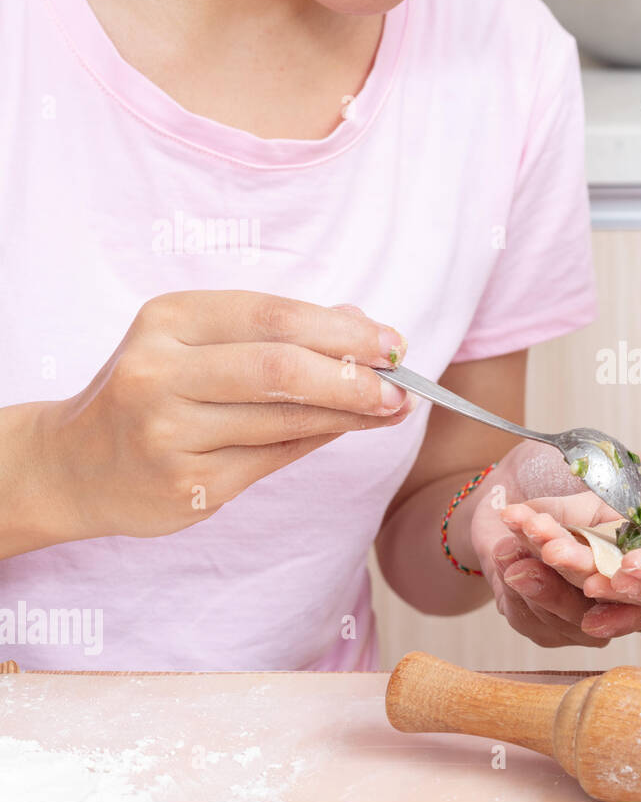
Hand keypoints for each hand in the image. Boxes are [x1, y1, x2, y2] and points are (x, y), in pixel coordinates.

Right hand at [37, 292, 413, 540]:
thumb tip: (362, 321)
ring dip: (352, 414)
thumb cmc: (155, 392)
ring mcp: (168, 433)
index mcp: (167, 321)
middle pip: (281, 368)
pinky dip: (321, 440)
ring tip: (393, 408)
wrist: (75, 465)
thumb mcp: (197, 343)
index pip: (273, 316)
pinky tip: (348, 430)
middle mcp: (159, 373)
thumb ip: (277, 333)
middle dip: (355, 376)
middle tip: (403, 385)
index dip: (343, 329)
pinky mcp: (186, 484)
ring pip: (285, 419)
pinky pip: (275, 458)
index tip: (393, 342)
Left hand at [469, 440, 640, 646]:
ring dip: (539, 574)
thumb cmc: (558, 476)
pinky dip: (514, 582)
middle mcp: (615, 593)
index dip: (635, 587)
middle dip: (574, 569)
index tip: (611, 574)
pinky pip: (529, 618)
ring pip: (563, 610)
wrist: (501, 493)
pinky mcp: (541, 624)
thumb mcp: (613, 465)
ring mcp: (578, 612)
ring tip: (517, 539)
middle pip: (602, 595)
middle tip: (553, 549)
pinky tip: (504, 551)